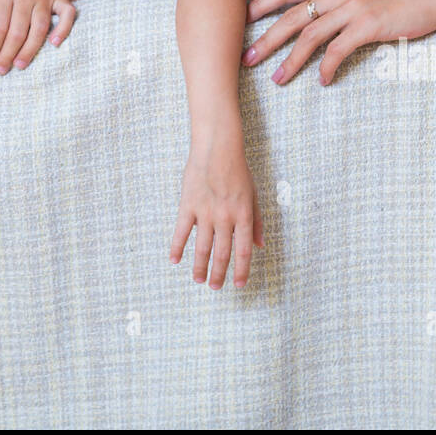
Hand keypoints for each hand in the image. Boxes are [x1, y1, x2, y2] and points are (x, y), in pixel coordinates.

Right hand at [170, 139, 262, 287]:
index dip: (241, 270)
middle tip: (216, 287)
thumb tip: (261, 245)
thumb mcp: (253, 194)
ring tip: (199, 280)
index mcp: (243, 216)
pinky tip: (174, 260)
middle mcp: (225, 218)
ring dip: (200, 267)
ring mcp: (205, 212)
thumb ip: (257, 221)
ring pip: (202, 248)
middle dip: (219, 274)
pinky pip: (181, 231)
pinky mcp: (188, 205)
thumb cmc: (237, 169)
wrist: (217, 147)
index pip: (243, 251)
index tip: (238, 284)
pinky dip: (177, 247)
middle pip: (222, 254)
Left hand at [240, 0, 435, 84]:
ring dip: (290, 62)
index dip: (260, 4)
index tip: (238, 20)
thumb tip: (319, 19)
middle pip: (289, 17)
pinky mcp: (369, 25)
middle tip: (244, 60)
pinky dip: (327, 68)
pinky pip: (339, 51)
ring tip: (277, 81)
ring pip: (309, 37)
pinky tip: (324, 82)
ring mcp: (352, 7)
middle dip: (264, 40)